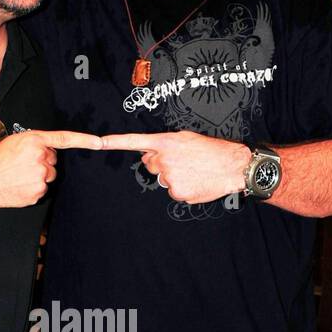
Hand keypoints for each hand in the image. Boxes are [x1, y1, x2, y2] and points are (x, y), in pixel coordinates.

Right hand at [0, 129, 102, 208]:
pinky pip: (43, 189)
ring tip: (19, 175)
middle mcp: (40, 157)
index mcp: (34, 140)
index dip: (85, 140)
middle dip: (43, 162)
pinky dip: (34, 188)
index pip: (64, 139)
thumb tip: (49, 151)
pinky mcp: (38, 192)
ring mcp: (40, 177)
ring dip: (39, 175)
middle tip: (22, 164)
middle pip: (54, 160)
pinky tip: (19, 185)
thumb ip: (35, 143)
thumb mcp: (14, 142)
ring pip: (49, 175)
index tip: (100, 143)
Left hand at [101, 130, 250, 202]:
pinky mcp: (177, 192)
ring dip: (173, 176)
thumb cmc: (212, 150)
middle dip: (161, 163)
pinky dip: (183, 187)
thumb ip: (165, 144)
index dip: (114, 142)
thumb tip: (149, 155)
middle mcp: (164, 160)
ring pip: (162, 179)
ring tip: (194, 170)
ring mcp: (169, 178)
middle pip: (150, 164)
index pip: (135, 141)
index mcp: (166, 142)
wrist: (233, 166)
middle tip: (183, 161)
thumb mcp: (187, 138)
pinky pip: (173, 191)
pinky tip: (196, 181)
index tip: (98, 142)